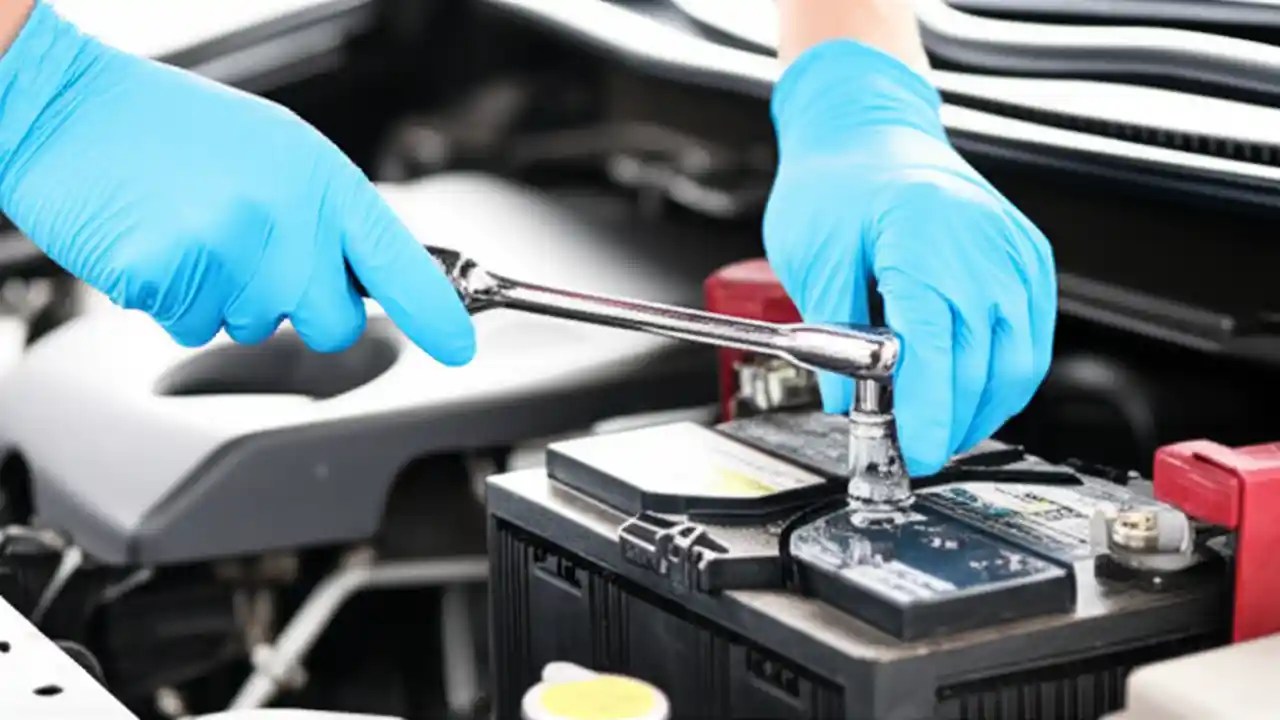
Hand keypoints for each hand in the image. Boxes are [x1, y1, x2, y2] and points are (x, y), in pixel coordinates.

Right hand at [0, 2, 475, 361]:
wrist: (65, 107)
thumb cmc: (166, 129)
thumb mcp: (275, 155)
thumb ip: (324, 215)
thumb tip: (364, 274)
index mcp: (321, 178)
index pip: (398, 259)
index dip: (435, 310)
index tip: (458, 343)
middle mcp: (288, 214)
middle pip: (332, 322)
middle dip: (298, 307)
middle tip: (248, 251)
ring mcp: (232, 248)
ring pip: (254, 327)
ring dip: (225, 296)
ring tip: (190, 229)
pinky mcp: (174, 278)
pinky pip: (191, 327)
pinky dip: (172, 300)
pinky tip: (158, 244)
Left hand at [764, 41, 1055, 475]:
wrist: (867, 127)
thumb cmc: (836, 180)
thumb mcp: (813, 256)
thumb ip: (832, 335)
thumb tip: (845, 402)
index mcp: (922, 237)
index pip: (936, 347)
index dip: (930, 411)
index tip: (918, 449)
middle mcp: (981, 242)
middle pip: (984, 362)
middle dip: (952, 419)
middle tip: (917, 446)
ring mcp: (1012, 248)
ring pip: (1019, 359)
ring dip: (983, 406)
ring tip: (944, 427)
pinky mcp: (1027, 254)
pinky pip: (1032, 335)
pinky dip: (1006, 374)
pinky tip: (973, 391)